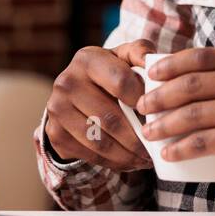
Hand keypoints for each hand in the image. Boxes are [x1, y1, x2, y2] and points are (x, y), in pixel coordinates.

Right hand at [43, 40, 154, 171]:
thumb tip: (151, 61)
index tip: (159, 114)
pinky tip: (128, 161)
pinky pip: (89, 155)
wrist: (76, 92)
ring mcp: (57, 109)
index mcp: (87, 59)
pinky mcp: (55, 133)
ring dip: (128, 155)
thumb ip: (140, 52)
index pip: (121, 81)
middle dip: (138, 138)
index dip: (144, 101)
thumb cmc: (110, 73)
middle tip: (157, 148)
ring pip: (100, 141)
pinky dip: (113, 163)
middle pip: (110, 118)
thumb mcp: (124, 57)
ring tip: (146, 159)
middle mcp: (66, 82)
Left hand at [136, 47, 214, 194]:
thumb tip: (186, 78)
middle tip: (142, 107)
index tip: (150, 75)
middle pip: (191, 83)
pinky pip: (202, 141)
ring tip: (148, 132)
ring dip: (163, 124)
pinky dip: (179, 147)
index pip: (201, 57)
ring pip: (192, 113)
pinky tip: (167, 152)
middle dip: (159, 95)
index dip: (170, 65)